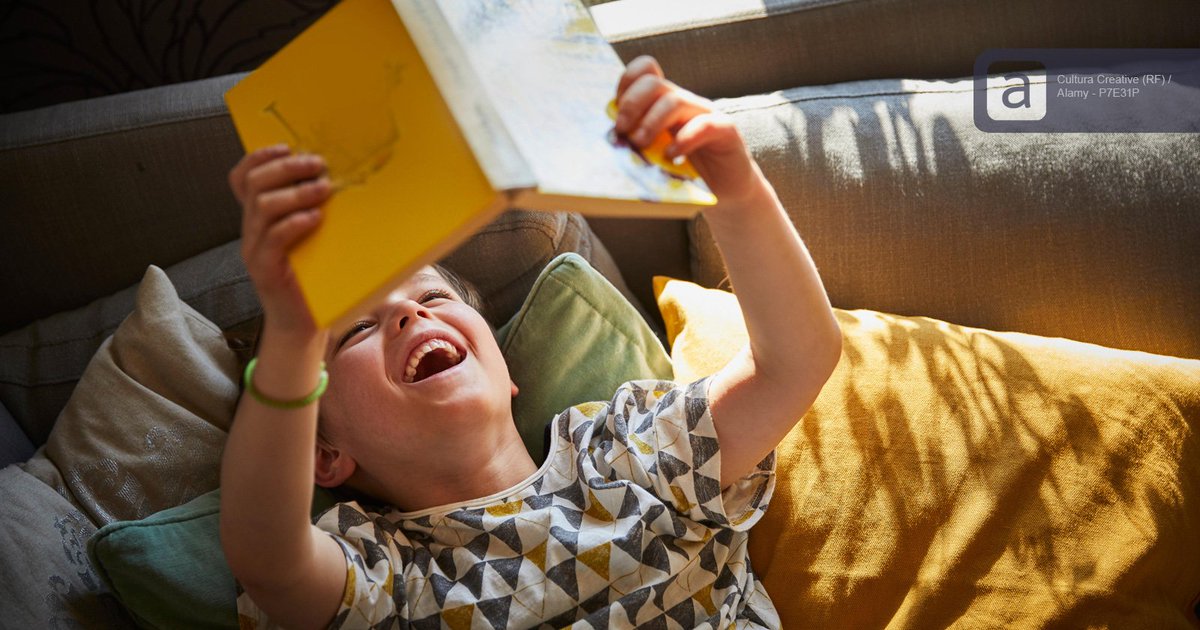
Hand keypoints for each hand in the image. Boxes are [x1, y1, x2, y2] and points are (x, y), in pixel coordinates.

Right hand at [229, 145, 331, 336]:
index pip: (242, 178)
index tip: (288, 147)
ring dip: (296, 192)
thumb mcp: (314, 237)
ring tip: (324, 190)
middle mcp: (252, 231)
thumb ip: (315, 210)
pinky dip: (295, 223)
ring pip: (263, 208)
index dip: (259, 157)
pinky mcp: (266, 271)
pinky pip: (273, 239)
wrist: (303, 325)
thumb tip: (344, 180)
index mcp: (260, 219)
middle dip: (286, 168)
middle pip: (253, 184)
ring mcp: (255, 251)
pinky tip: (316, 218)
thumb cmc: (315, 278)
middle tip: (318, 165)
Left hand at [614, 56, 766, 208]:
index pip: (645, 71)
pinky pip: (704, 124)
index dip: (626, 84)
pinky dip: (684, 139)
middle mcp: (683, 102)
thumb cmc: (686, 172)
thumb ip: (636, 142)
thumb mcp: (655, 154)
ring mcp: (705, 113)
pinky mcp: (725, 130)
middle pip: (653, 83)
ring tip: (640, 145)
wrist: (727, 189)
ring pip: (674, 101)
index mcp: (663, 103)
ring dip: (651, 123)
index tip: (616, 113)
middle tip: (622, 131)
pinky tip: (671, 155)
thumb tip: (607, 141)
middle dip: (631, 105)